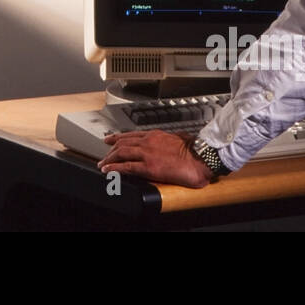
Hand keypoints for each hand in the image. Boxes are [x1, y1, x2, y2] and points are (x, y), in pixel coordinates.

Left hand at [98, 130, 214, 187]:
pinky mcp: (149, 167)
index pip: (131, 135)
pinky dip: (114, 168)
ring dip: (109, 159)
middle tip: (104, 155)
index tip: (110, 139)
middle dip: (111, 150)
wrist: (201, 157)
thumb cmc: (194, 151)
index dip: (118, 137)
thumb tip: (168, 146)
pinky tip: (108, 170)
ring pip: (121, 153)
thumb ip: (168, 142)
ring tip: (103, 164)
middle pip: (123, 143)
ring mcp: (147, 153)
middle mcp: (148, 141)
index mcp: (156, 135)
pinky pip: (126, 167)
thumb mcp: (178, 140)